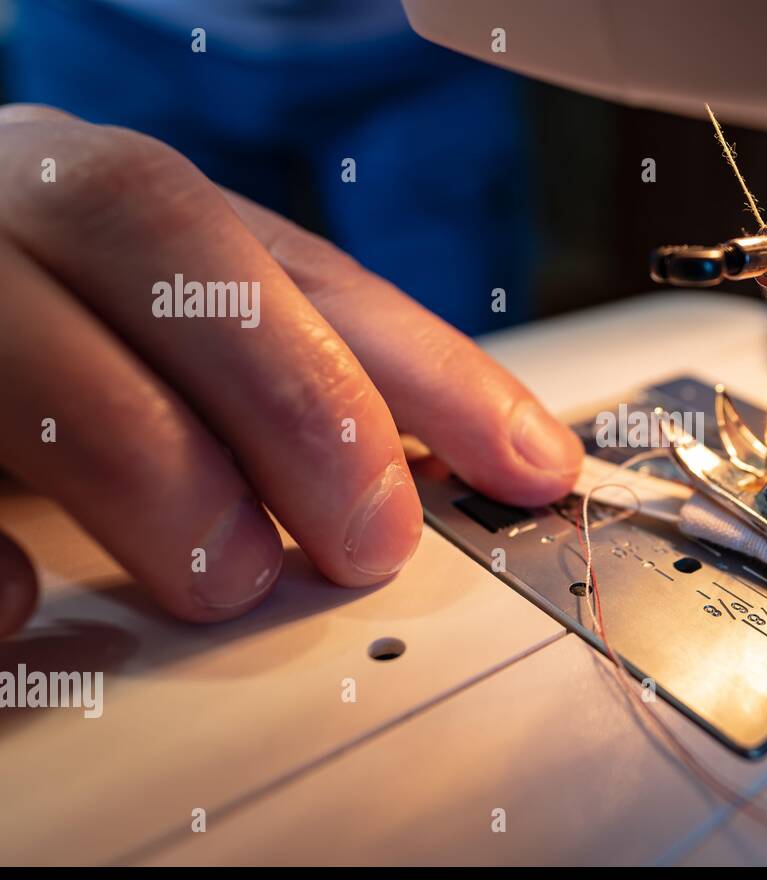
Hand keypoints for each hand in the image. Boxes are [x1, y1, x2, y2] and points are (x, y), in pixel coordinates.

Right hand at [0, 106, 582, 634]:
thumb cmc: (75, 328)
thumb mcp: (205, 336)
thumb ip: (330, 375)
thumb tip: (514, 461)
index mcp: (137, 202)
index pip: (306, 265)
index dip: (435, 372)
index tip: (530, 467)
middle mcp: (29, 205)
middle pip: (166, 246)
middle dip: (298, 402)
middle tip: (366, 539)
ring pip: (33, 341)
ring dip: (159, 477)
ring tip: (223, 578)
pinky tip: (26, 604)